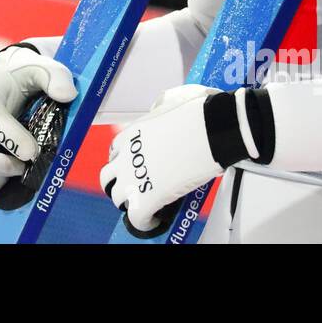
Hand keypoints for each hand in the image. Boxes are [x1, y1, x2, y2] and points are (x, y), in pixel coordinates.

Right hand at [0, 42, 75, 192]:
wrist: (4, 80)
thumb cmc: (22, 76)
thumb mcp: (40, 67)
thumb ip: (56, 76)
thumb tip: (67, 95)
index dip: (11, 138)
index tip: (32, 152)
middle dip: (2, 165)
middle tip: (29, 164)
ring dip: (4, 173)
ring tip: (25, 163)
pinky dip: (0, 182)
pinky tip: (16, 169)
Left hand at [99, 83, 224, 234]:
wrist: (214, 128)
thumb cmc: (200, 112)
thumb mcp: (171, 100)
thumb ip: (161, 109)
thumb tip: (165, 109)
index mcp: (133, 132)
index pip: (115, 152)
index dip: (125, 162)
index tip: (134, 167)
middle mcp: (128, 155)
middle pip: (108, 176)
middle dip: (119, 184)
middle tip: (135, 189)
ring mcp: (135, 176)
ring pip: (117, 197)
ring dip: (129, 202)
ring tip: (145, 206)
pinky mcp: (149, 195)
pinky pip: (136, 217)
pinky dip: (143, 222)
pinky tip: (154, 222)